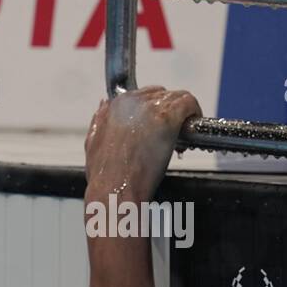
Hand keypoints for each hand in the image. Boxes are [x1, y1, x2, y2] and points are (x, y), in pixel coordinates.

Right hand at [84, 86, 201, 201]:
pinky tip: (191, 129)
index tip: (156, 126)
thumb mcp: (92, 144)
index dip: (152, 111)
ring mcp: (150, 109)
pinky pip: (188, 103)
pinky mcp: (168, 117)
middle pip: (160, 95)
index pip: (143, 95)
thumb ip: (99, 121)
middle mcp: (131, 102)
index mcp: (114, 106)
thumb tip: (105, 105)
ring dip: (181, 114)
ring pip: (176, 97)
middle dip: (167, 111)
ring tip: (180, 136)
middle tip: (169, 133)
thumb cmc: (104, 176)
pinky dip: (194, 112)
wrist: (115, 190)